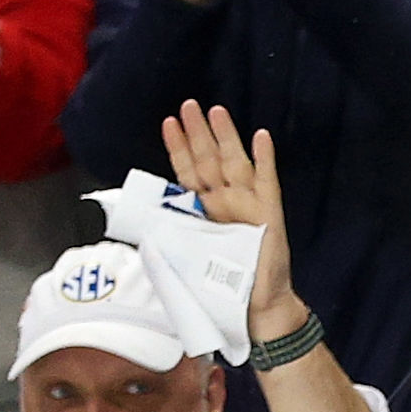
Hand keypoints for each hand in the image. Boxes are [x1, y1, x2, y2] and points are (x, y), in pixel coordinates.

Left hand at [161, 103, 295, 336]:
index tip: (168, 123)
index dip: (178, 148)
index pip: (187, 171)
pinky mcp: (270, 213)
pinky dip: (265, 159)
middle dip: (198, 132)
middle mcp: (225, 202)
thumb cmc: (221, 287)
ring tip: (217, 112)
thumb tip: (139, 229)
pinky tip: (261, 137)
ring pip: (235, 162)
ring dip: (227, 137)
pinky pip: (268, 180)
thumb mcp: (183, 258)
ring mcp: (249, 204)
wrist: (255, 306)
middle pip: (209, 159)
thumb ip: (166, 238)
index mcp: (203, 210)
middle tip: (189, 105)